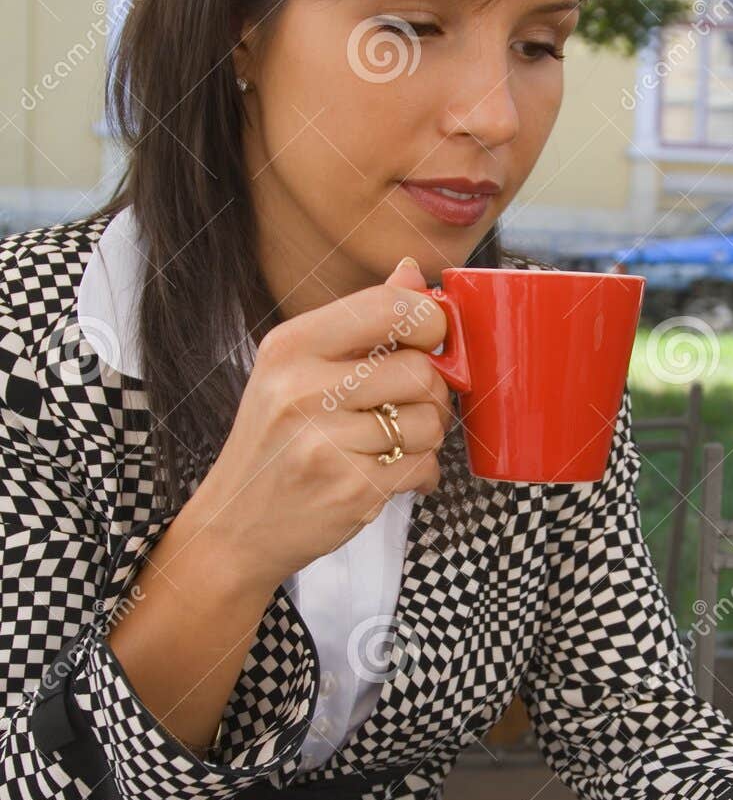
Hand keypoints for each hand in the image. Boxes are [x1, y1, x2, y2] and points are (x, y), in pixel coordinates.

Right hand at [184, 256, 452, 593]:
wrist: (234, 527)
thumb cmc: (273, 445)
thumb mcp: (296, 372)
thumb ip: (359, 324)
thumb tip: (414, 273)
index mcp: (290, 346)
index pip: (389, 307)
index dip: (429, 321)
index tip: (429, 340)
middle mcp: (303, 389)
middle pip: (420, 369)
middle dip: (431, 392)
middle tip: (408, 409)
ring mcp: (326, 442)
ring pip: (429, 421)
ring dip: (425, 438)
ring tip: (390, 446)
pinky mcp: (351, 489)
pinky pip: (424, 466)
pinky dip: (419, 474)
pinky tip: (388, 476)